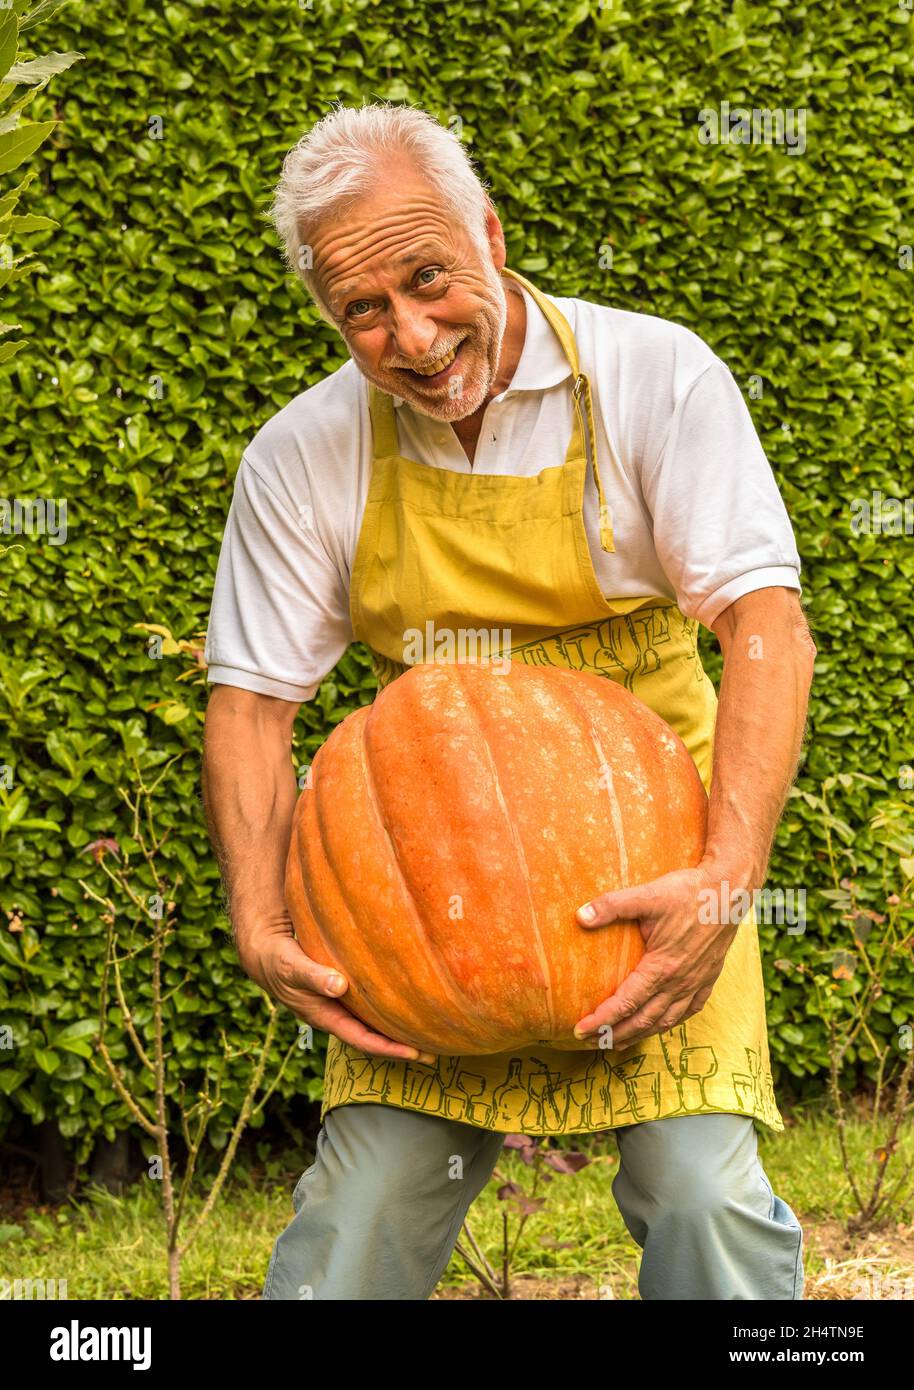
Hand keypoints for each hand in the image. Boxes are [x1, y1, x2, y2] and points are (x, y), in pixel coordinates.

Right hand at [238, 921, 435, 1063]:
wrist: (267, 952)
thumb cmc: (278, 961)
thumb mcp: (292, 967)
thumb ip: (312, 976)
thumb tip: (338, 985)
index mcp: (326, 1017)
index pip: (362, 1040)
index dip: (388, 1049)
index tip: (415, 1054)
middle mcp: (337, 1014)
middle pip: (373, 1037)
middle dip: (401, 1046)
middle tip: (434, 1052)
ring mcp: (341, 1003)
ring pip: (374, 1021)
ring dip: (398, 1027)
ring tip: (429, 1030)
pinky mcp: (344, 987)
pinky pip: (371, 1002)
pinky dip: (389, 1004)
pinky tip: (408, 998)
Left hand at [571, 863, 742, 1048]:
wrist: (729, 892)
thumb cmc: (688, 893)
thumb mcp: (647, 895)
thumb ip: (612, 906)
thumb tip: (579, 916)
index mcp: (663, 967)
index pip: (626, 1003)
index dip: (602, 1020)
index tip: (580, 1029)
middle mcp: (680, 982)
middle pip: (643, 1019)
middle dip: (615, 1034)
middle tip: (592, 1042)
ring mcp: (697, 983)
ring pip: (665, 1020)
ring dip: (640, 1034)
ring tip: (618, 1041)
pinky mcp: (708, 978)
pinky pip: (688, 1011)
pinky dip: (669, 1022)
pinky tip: (659, 1024)